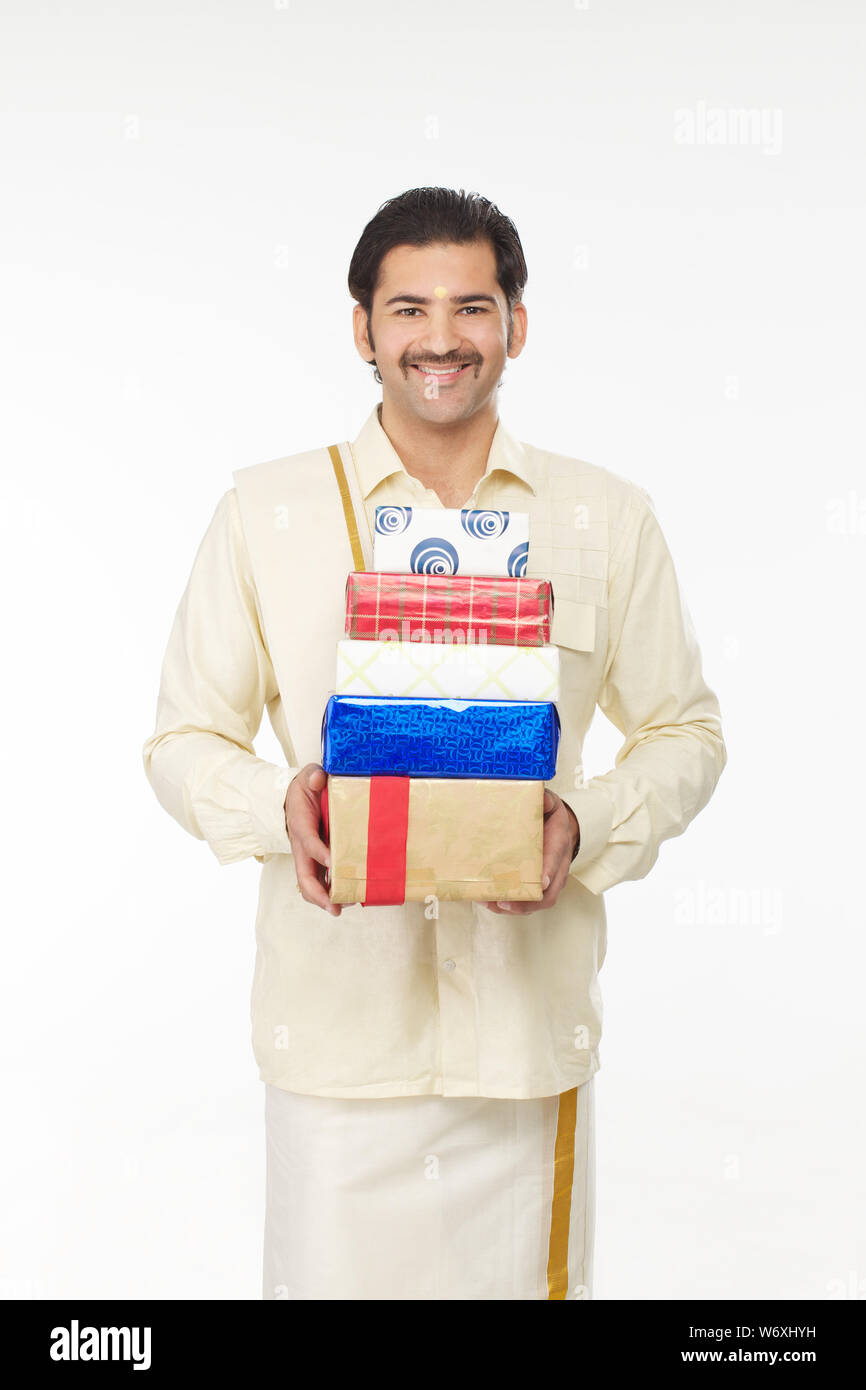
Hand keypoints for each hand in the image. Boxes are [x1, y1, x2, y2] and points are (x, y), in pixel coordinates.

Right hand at [284, 763, 340, 916]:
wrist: (293, 799)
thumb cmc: (304, 790)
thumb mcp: (307, 776)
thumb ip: (313, 776)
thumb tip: (318, 779)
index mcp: (301, 826)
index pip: (309, 843)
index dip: (320, 853)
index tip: (334, 863)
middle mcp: (302, 846)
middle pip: (304, 876)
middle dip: (319, 894)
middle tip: (336, 907)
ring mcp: (308, 857)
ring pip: (311, 884)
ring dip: (326, 899)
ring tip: (347, 906)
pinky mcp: (315, 861)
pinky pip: (320, 881)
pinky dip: (331, 893)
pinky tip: (349, 898)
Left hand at [483, 789, 578, 915]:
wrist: (562, 830)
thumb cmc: (551, 818)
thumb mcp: (550, 804)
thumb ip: (544, 800)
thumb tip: (539, 796)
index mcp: (559, 843)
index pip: (555, 860)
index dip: (548, 872)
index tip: (540, 882)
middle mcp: (557, 867)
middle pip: (548, 892)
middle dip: (527, 901)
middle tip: (504, 902)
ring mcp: (550, 880)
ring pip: (538, 902)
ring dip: (515, 907)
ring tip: (491, 904)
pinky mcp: (539, 888)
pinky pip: (529, 902)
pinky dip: (510, 906)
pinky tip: (489, 902)